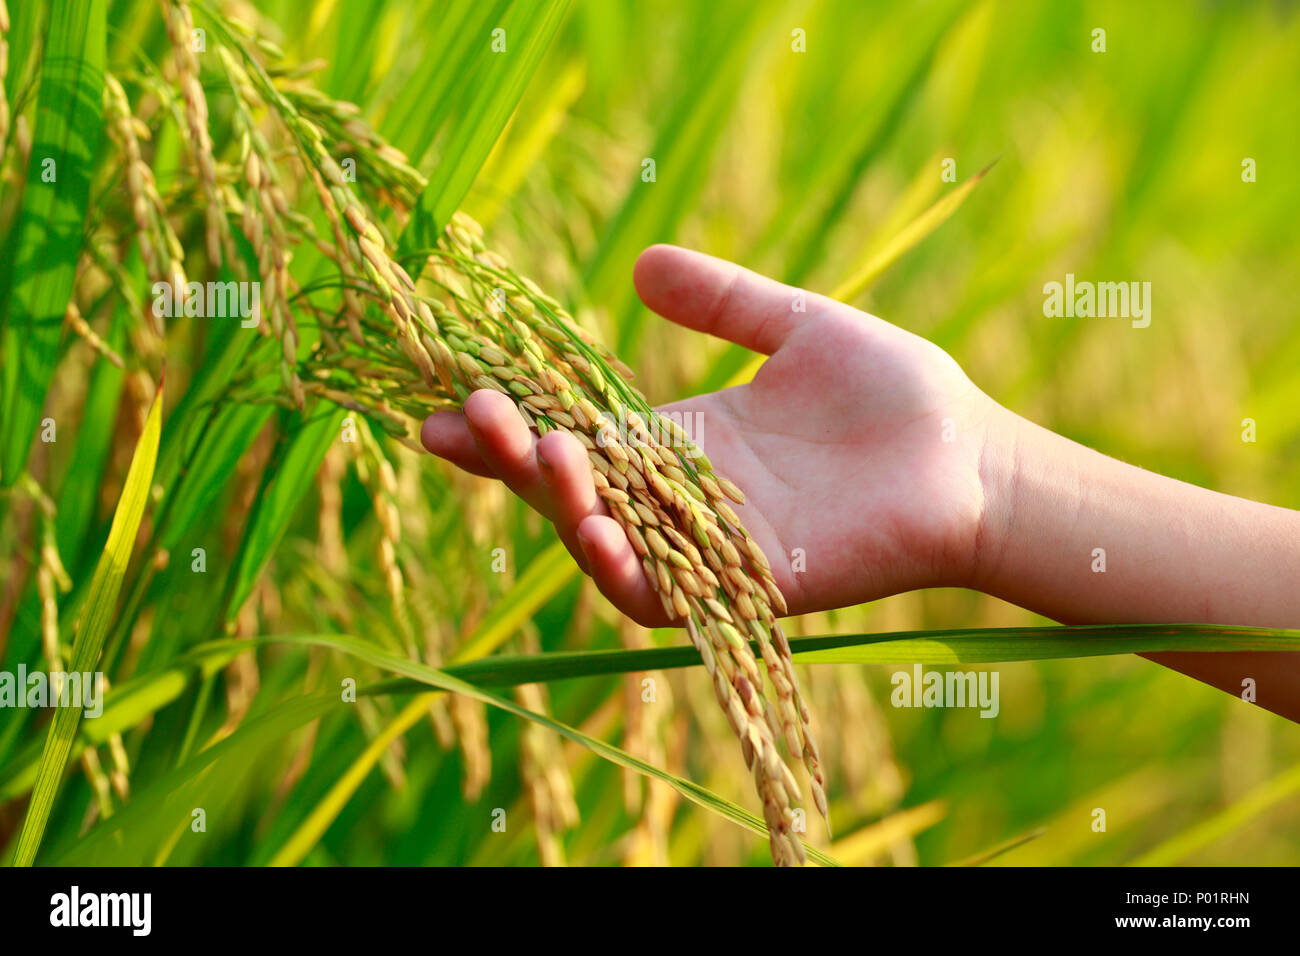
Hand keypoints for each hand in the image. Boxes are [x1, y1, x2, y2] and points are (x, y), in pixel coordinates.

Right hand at [421, 244, 998, 625]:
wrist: (970, 455)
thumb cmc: (891, 394)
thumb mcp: (794, 327)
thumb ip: (724, 302)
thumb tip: (641, 268)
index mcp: (680, 441)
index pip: (572, 436)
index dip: (509, 423)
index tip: (449, 397)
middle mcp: (680, 499)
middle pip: (569, 490)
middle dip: (510, 459)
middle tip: (473, 417)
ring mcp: (709, 547)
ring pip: (603, 543)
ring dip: (560, 507)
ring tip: (539, 456)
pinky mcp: (748, 587)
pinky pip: (667, 594)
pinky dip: (621, 568)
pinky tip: (594, 529)